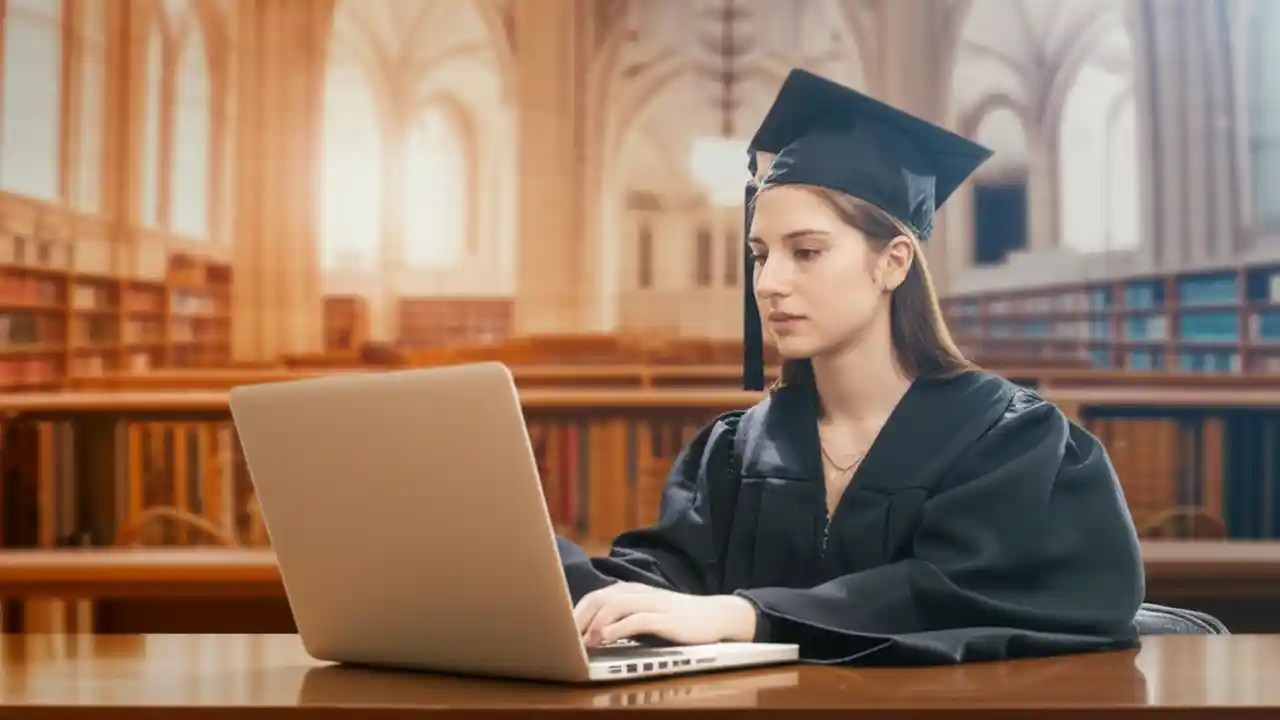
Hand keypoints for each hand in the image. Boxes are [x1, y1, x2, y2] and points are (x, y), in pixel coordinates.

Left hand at [573, 582, 757, 646]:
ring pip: (615, 605)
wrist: (715, 616)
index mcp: (631, 590)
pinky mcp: (666, 618)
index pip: (595, 595)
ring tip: (583, 641)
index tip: (562, 631)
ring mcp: (653, 603)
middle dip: (580, 617)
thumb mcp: (646, 613)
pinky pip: (637, 619)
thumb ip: (622, 617)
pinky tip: (607, 639)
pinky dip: (618, 628)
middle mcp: (639, 592)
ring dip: (596, 623)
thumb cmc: (677, 618)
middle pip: (600, 597)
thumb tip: (591, 633)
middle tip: (566, 638)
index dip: (576, 612)